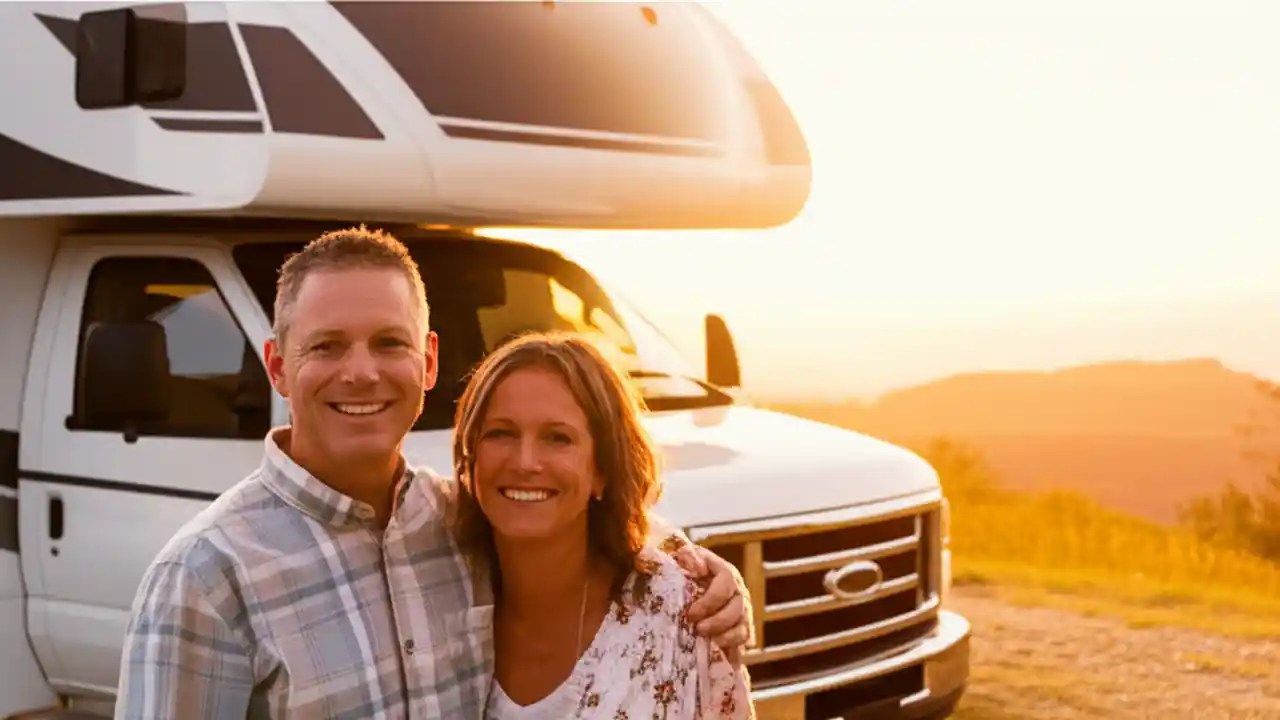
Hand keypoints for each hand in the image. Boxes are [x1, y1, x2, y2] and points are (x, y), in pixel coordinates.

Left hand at [675, 543, 752, 665]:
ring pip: (743, 627)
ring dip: (726, 637)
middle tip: (698, 629)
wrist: (689, 584)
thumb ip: (684, 557)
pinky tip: (716, 651)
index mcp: (724, 571)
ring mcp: (742, 610)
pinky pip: (743, 641)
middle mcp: (737, 591)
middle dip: (718, 621)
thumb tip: (688, 564)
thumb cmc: (683, 571)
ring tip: (709, 643)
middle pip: (737, 608)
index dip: (710, 600)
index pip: (726, 582)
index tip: (691, 613)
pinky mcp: (741, 628)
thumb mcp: (681, 559)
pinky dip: (732, 648)